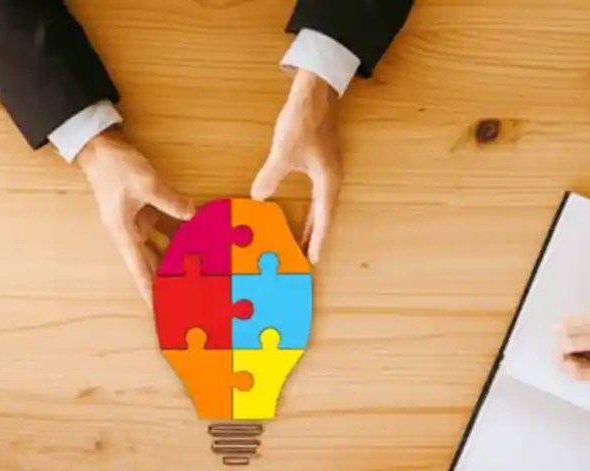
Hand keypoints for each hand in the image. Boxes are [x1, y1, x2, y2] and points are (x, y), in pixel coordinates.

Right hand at [76, 131, 194, 305]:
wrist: (100, 147)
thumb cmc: (114, 168)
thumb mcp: (145, 183)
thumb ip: (170, 200)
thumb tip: (192, 214)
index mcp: (124, 233)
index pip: (140, 270)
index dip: (150, 292)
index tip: (159, 312)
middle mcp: (130, 233)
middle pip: (151, 264)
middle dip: (166, 281)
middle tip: (185, 297)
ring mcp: (138, 222)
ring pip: (160, 248)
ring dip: (175, 259)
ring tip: (196, 274)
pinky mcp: (145, 211)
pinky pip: (164, 228)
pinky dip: (178, 235)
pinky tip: (197, 239)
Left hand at [252, 69, 341, 264]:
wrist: (316, 92)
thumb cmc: (304, 122)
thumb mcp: (283, 153)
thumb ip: (270, 177)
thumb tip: (258, 198)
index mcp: (327, 182)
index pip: (323, 220)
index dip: (317, 241)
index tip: (312, 260)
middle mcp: (332, 180)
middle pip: (324, 216)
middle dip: (314, 237)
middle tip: (304, 257)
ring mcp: (329, 171)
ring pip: (321, 206)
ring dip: (312, 223)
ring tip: (302, 241)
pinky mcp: (322, 162)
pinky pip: (318, 194)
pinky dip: (311, 208)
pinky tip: (302, 210)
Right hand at [558, 309, 589, 383]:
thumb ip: (584, 371)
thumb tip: (562, 363)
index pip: (569, 341)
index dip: (562, 355)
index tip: (568, 365)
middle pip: (565, 328)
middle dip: (565, 345)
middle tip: (579, 360)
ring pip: (570, 323)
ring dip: (572, 339)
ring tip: (589, 353)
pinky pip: (581, 320)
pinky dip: (581, 333)